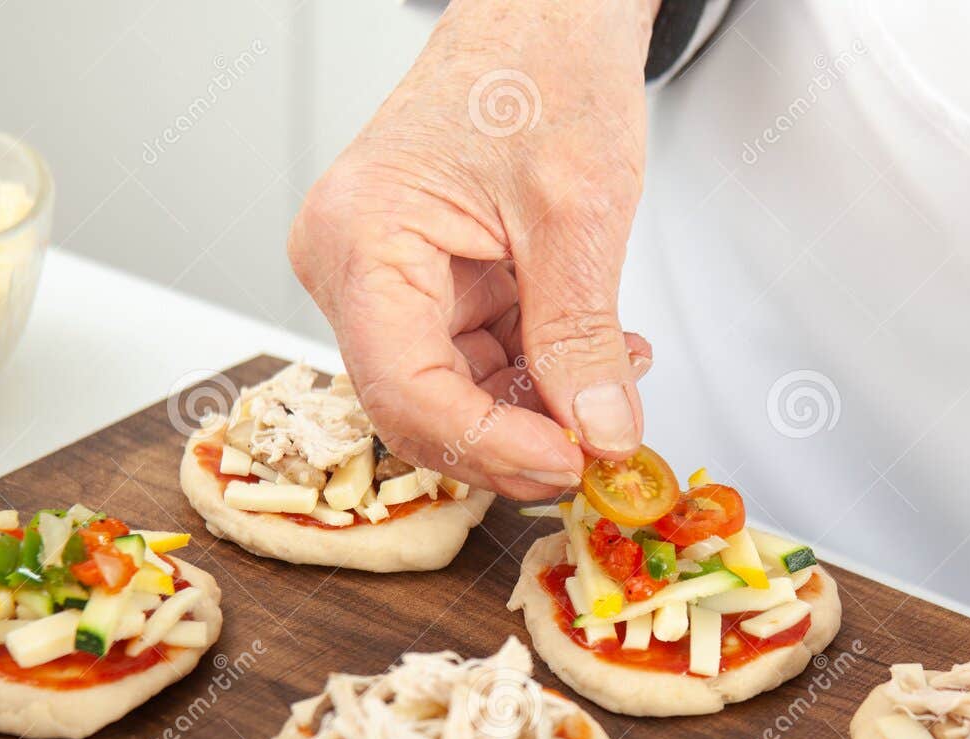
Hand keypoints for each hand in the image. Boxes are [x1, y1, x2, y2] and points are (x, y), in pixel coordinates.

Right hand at [288, 0, 658, 498]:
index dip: (487, 444)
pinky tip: (597, 358)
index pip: (404, 388)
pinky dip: (540, 371)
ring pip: (456, 392)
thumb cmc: (540, 68)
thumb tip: (600, 433)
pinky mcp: (431, 286)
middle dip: (515, 437)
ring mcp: (389, 282)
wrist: (546, 14)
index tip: (568, 462)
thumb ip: (581, 335)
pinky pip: (477, 359)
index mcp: (362, 241)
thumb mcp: (577, 211)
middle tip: (597, 450)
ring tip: (615, 381)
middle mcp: (354, 269)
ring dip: (540, 407)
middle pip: (422, 404)